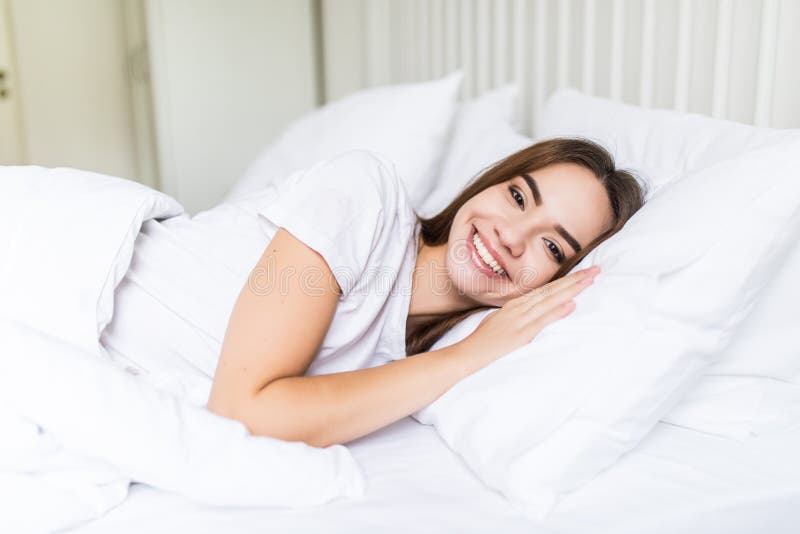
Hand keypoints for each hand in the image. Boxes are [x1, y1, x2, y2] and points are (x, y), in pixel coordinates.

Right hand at [459, 265, 599, 365]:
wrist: (469, 352)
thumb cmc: (484, 339)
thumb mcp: (502, 321)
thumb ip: (522, 315)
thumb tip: (543, 310)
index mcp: (517, 304)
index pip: (547, 289)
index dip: (567, 281)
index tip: (584, 274)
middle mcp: (520, 307)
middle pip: (552, 290)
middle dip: (575, 280)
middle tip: (596, 270)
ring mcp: (520, 319)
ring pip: (550, 299)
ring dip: (571, 289)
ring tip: (590, 280)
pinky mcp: (521, 333)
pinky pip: (541, 319)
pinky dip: (556, 310)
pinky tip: (570, 303)